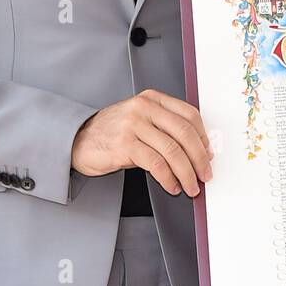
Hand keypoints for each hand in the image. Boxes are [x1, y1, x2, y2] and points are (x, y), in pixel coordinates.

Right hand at [70, 89, 212, 196]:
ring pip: (173, 151)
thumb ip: (165, 127)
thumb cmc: (112, 133)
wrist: (78, 140)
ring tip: (190, 186)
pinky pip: (156, 164)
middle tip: (204, 174)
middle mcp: (144, 108)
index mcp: (152, 99)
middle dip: (199, 158)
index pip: (190, 114)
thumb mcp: (140, 120)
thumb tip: (196, 150)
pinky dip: (168, 179)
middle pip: (185, 133)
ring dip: (187, 173)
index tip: (208, 154)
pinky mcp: (125, 145)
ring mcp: (133, 125)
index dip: (203, 137)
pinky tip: (172, 186)